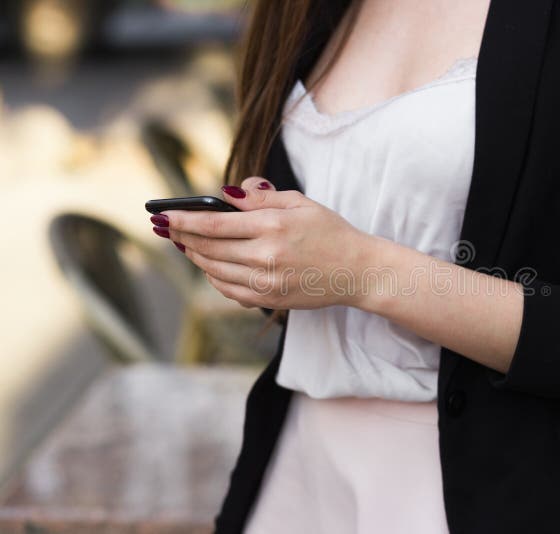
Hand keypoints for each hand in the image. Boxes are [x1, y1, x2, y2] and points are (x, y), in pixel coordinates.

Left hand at [151, 177, 377, 309]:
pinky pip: (229, 291)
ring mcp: (266, 282)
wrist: (357, 271)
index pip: (212, 224)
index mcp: (271, 226)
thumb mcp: (300, 203)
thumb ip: (261, 197)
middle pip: (207, 249)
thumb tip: (226, 193)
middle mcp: (265, 256)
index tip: (163, 216)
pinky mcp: (270, 299)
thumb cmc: (331, 232)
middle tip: (168, 229)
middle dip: (182, 238)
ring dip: (195, 258)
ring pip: (214, 271)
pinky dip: (214, 279)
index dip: (182, 220)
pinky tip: (211, 268)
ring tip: (187, 246)